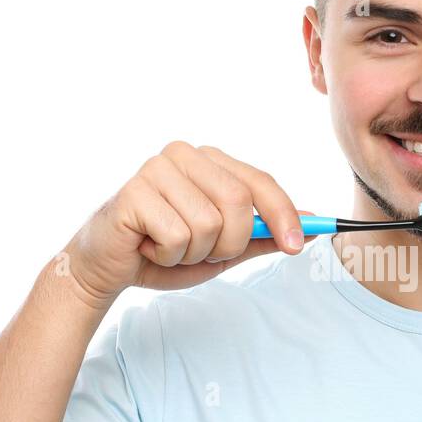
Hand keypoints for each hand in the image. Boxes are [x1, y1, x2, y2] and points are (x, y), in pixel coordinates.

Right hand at [59, 141, 312, 307]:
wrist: (108, 267)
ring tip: (170, 248)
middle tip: (206, 254)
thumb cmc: (166, 251)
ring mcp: (157, 169)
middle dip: (231, 243)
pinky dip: (169, 255)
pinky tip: (149, 247)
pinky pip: (178, 235)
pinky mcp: (134, 191)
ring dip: (195, 253)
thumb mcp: (223, 248)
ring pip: (209, 224)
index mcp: (210, 161)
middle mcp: (184, 155)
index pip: (260, 182)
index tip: (297, 246)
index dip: (284, 215)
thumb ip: (262, 235)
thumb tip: (313, 226)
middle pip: (239, 202)